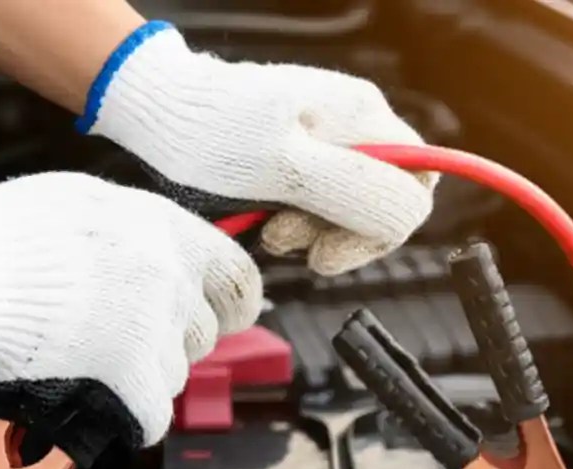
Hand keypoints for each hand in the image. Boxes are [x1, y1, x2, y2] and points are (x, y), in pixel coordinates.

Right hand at [0, 172, 261, 459]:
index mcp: (163, 227)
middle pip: (203, 330)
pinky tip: (112, 410)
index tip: (227, 317)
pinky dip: (133, 419)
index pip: (237, 275)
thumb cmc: (4, 234)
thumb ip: (133, 230)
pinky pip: (153, 414)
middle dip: (174, 341)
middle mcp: (168, 273)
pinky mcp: (128, 372)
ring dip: (145, 376)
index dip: (232, 304)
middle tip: (132, 342)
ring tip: (99, 363)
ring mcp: (151, 324)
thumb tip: (153, 248)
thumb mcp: (84, 201)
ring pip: (176, 372)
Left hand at [77, 22, 436, 275]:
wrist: (157, 111)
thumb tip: (409, 212)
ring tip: (268, 229)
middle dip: (341, 235)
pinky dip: (295, 221)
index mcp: (364, 118)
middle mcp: (356, 125)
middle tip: (285, 239)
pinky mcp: (301, 155)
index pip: (415, 188)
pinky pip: (321, 201)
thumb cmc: (209, 133)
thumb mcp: (285, 168)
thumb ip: (354, 189)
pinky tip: (263, 219)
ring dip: (312, 231)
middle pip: (384, 201)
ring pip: (351, 207)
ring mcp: (329, 139)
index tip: (326, 253)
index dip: (380, 230)